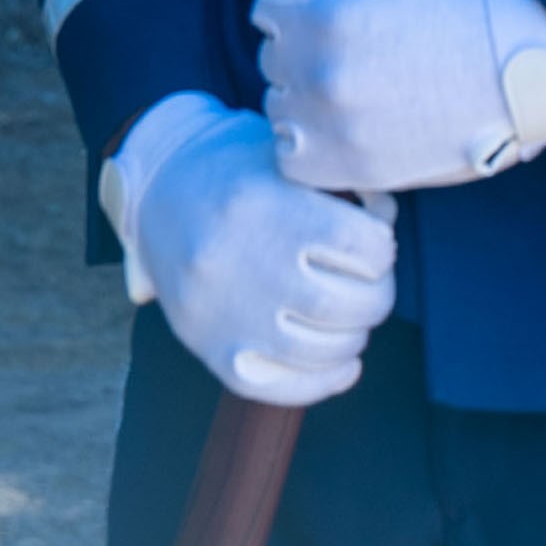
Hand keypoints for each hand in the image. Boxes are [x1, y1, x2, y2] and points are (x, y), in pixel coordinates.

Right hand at [104, 94, 397, 407]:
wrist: (158, 187)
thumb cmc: (241, 168)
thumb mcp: (292, 158)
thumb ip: (347, 188)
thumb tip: (387, 224)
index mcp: (267, 205)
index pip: (363, 245)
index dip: (383, 248)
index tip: (375, 245)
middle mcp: (241, 262)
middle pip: (346, 303)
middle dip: (376, 299)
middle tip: (371, 287)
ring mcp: (220, 310)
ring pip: (317, 349)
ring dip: (353, 339)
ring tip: (352, 319)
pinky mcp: (204, 344)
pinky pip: (272, 386)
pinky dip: (320, 382)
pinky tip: (343, 366)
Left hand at [255, 0, 545, 192]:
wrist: (528, 76)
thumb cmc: (472, 12)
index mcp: (324, 12)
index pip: (269, 8)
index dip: (303, 6)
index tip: (332, 16)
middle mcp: (315, 69)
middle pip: (274, 58)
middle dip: (307, 51)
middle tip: (358, 57)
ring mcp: (326, 123)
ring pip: (281, 106)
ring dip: (308, 99)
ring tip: (359, 96)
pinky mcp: (341, 166)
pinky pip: (291, 155)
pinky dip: (312, 144)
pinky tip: (347, 130)